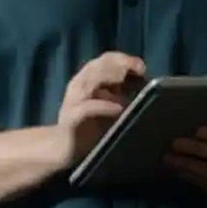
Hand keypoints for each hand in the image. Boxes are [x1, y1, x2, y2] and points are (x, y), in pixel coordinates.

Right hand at [55, 52, 146, 166]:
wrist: (64, 148)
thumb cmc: (90, 124)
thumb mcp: (108, 103)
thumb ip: (120, 91)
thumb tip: (142, 82)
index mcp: (88, 78)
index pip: (105, 59)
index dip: (124, 59)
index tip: (142, 67)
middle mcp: (79, 85)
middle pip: (98, 65)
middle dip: (120, 64)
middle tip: (139, 70)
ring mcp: (73, 100)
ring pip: (90, 81)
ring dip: (109, 77)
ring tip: (125, 78)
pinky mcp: (71, 117)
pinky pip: (87, 108)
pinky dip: (103, 105)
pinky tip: (118, 107)